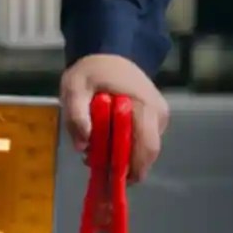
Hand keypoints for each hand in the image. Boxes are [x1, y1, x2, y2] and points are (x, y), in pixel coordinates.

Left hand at [60, 54, 169, 182]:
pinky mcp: (153, 118)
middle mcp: (157, 114)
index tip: (111, 179)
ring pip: (144, 149)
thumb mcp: (74, 87)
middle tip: (98, 167)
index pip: (146, 147)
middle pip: (147, 154)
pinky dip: (126, 147)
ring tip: (96, 152)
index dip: (132, 168)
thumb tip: (84, 145)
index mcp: (143, 106)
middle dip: (124, 167)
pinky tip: (106, 143)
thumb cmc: (92, 70)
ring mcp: (158, 116)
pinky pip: (142, 140)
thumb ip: (76, 114)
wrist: (109, 53)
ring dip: (123, 157)